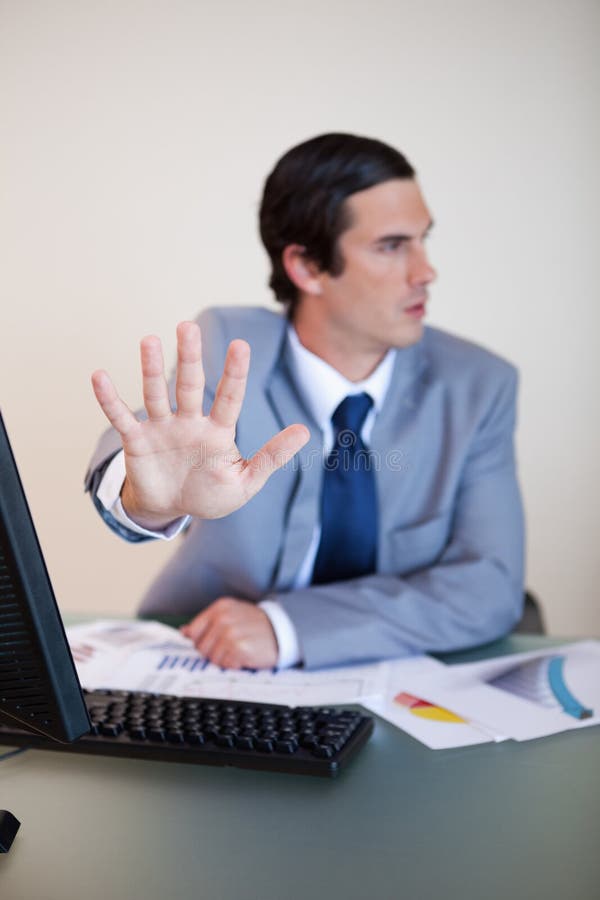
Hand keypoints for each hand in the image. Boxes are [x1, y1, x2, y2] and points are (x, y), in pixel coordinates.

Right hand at [91, 321, 308, 527]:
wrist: (173, 509)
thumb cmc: (211, 494)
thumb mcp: (246, 482)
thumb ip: (272, 457)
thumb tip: (305, 431)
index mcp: (218, 430)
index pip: (229, 397)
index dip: (234, 373)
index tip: (241, 345)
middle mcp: (189, 421)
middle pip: (190, 384)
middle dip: (190, 357)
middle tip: (187, 326)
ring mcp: (162, 428)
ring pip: (156, 393)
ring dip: (151, 369)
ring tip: (149, 341)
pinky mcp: (137, 441)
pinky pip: (121, 417)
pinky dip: (109, 400)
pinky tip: (99, 377)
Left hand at [180, 597, 278, 668]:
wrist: (283, 631)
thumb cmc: (257, 625)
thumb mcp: (232, 615)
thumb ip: (207, 623)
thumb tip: (184, 632)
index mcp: (220, 608)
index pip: (193, 632)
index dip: (201, 642)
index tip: (212, 645)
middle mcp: (223, 618)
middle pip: (201, 647)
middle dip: (214, 652)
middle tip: (231, 648)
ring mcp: (230, 633)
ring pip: (212, 658)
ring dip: (226, 660)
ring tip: (240, 651)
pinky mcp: (239, 648)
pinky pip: (225, 665)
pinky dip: (235, 665)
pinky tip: (245, 657)